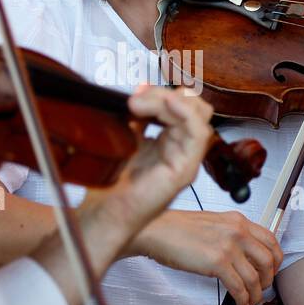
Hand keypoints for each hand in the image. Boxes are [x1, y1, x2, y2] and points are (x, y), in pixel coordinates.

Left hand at [105, 86, 216, 227]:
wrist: (104, 213)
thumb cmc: (113, 186)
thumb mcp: (125, 139)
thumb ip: (136, 118)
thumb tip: (139, 94)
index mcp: (170, 142)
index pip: (182, 106)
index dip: (162, 92)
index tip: (137, 91)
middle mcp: (182, 150)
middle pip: (193, 107)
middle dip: (166, 94)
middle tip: (138, 97)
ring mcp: (186, 161)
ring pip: (198, 116)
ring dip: (169, 101)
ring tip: (141, 103)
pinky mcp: (185, 170)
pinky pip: (199, 134)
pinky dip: (185, 113)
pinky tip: (167, 104)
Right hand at [130, 209, 282, 304]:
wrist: (157, 230)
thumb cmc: (177, 229)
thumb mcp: (213, 223)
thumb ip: (232, 235)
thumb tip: (245, 257)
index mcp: (238, 220)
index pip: (271, 240)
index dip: (275, 260)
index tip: (271, 270)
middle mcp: (237, 231)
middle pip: (268, 260)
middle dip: (268, 280)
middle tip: (262, 289)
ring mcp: (229, 247)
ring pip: (255, 278)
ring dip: (256, 295)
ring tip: (251, 302)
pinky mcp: (217, 263)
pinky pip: (239, 288)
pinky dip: (243, 300)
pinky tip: (240, 304)